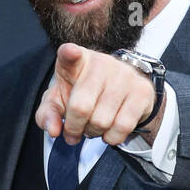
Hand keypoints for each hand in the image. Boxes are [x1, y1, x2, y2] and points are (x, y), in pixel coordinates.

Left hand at [35, 42, 158, 146]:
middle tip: (75, 131)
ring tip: (94, 126)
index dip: (69, 54)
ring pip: (102, 121)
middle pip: (81, 107)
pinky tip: (109, 130)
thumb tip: (53, 130)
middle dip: (74, 128)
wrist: (121, 90)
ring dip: (94, 133)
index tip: (70, 52)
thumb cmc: (83, 94)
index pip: (70, 55)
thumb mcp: (60, 101)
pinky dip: (112, 137)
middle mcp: (101, 63)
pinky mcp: (142, 91)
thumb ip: (47, 114)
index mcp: (76, 61)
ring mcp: (124, 76)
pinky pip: (122, 127)